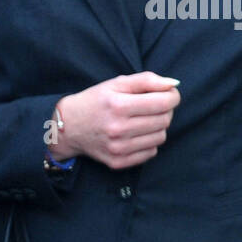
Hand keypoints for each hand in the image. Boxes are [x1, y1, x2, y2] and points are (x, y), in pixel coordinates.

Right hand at [50, 72, 180, 168]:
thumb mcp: (116, 83)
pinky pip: (151, 152)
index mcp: (118, 105)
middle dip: (165, 110)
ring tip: (143, 120)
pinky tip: (136, 135)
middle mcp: (118, 128)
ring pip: (160, 137)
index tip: (169, 94)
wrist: (68, 127)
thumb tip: (173, 84)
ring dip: (157, 127)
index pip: (163, 102)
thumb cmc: (95, 102)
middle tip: (154, 106)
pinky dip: (148, 142)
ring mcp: (118, 148)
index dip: (173, 96)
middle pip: (164, 120)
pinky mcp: (118, 162)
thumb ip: (146, 80)